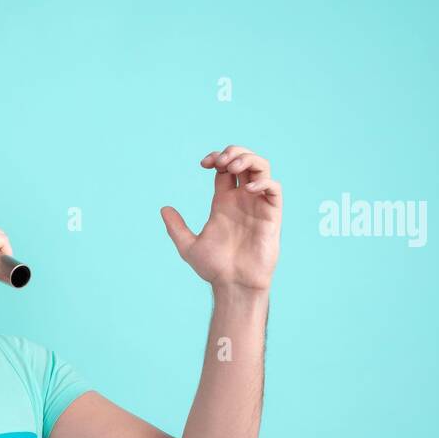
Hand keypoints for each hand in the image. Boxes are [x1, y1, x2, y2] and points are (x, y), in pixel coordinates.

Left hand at [160, 145, 281, 292]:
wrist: (233, 285)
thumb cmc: (214, 269)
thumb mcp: (188, 246)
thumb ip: (176, 228)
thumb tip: (163, 209)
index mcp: (223, 202)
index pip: (224, 168)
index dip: (216, 158)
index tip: (203, 164)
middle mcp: (242, 200)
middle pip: (244, 162)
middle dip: (233, 152)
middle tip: (219, 161)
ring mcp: (257, 205)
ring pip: (262, 169)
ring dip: (249, 160)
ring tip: (233, 167)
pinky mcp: (272, 215)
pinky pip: (274, 189)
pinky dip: (263, 182)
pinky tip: (247, 190)